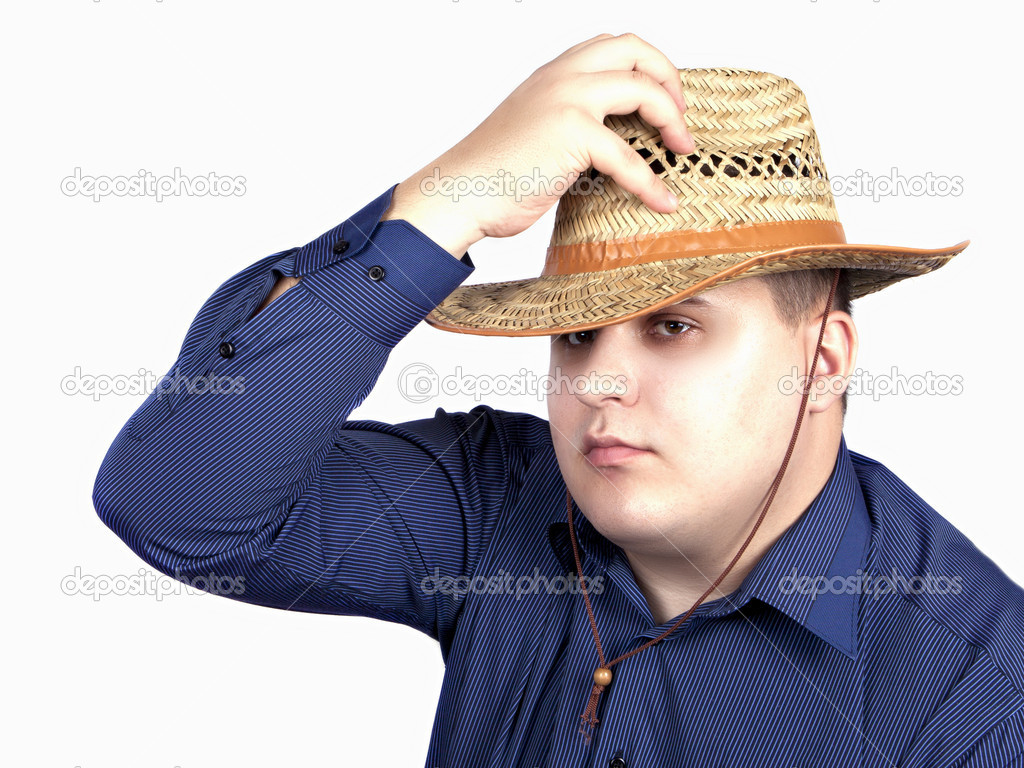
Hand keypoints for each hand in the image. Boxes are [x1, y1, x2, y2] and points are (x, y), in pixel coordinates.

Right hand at [383, 33, 694, 255]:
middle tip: (680, 120)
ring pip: (643, 90)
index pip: (612, 46)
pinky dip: (652, 182)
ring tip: (683, 150)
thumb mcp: (533, 130)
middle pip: (636, 50)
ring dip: (672, 121)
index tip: (664, 102)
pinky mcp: (571, 134)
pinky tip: (665, 202)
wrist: (457, 193)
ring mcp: (566, 99)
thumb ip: (567, 121)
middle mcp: (561, 76)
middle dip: (670, 81)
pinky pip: (628, 156)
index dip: (649, 67)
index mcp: (552, 74)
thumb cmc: (492, 175)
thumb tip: (609, 144)